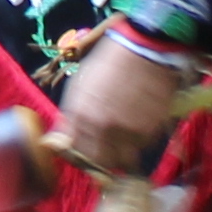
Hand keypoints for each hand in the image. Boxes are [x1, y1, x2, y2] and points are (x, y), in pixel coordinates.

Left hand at [52, 29, 186, 184]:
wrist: (144, 49)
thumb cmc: (108, 63)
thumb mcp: (80, 85)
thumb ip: (70, 116)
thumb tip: (60, 140)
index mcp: (81, 116)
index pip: (77, 153)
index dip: (81, 154)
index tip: (86, 149)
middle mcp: (103, 128)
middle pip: (101, 162)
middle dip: (102, 159)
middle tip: (106, 148)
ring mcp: (128, 131)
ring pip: (124, 159)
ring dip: (123, 153)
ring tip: (124, 134)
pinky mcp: (151, 130)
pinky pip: (143, 146)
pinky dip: (140, 140)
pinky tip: (139, 121)